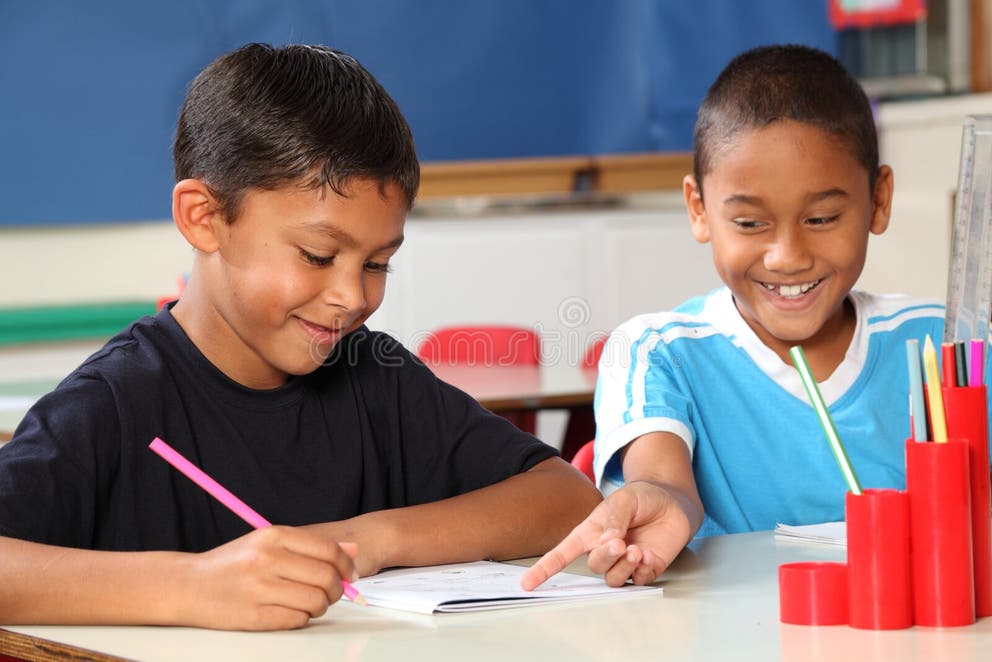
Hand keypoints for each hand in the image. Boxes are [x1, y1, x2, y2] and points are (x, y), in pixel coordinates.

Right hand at [178, 525, 358, 629]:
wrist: (188, 586)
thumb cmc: (233, 564)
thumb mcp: (269, 543)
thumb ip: (311, 546)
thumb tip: (352, 550)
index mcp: (273, 536)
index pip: (329, 550)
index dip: (347, 565)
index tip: (350, 575)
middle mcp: (267, 559)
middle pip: (326, 577)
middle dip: (337, 589)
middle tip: (332, 593)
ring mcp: (259, 588)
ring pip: (316, 601)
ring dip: (321, 606)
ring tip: (310, 604)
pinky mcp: (253, 615)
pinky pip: (298, 620)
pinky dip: (302, 619)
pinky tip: (292, 612)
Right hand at [520, 480, 693, 589]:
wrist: (672, 501)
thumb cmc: (641, 497)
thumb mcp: (623, 499)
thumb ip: (614, 519)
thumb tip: (606, 542)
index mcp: (590, 533)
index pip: (562, 553)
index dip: (544, 569)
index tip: (526, 583)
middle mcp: (604, 550)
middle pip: (594, 566)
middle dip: (604, 556)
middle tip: (619, 542)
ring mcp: (624, 562)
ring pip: (613, 578)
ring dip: (622, 566)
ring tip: (636, 549)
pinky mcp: (645, 569)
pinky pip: (637, 580)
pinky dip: (640, 570)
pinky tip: (646, 554)